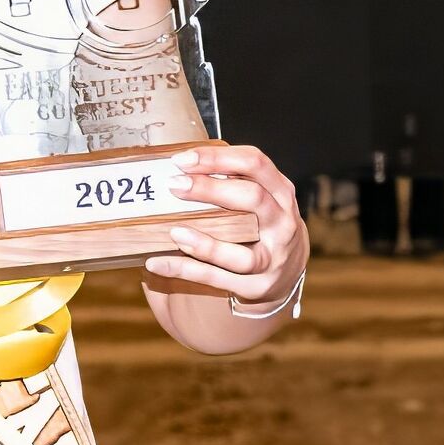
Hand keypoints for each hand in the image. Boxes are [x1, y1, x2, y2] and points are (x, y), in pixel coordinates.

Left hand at [143, 144, 308, 306]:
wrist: (287, 270)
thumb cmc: (261, 223)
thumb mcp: (258, 196)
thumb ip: (231, 181)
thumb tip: (177, 167)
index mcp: (280, 191)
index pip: (254, 163)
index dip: (218, 158)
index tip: (182, 160)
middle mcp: (282, 223)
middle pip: (252, 199)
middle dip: (211, 190)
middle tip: (175, 186)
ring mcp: (273, 258)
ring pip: (242, 254)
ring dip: (205, 244)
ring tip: (174, 232)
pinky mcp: (257, 285)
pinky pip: (217, 278)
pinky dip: (185, 270)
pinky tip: (157, 263)